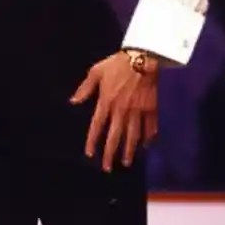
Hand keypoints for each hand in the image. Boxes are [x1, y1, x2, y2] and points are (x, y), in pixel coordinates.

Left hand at [71, 51, 159, 172]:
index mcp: (106, 101)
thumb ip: (85, 88)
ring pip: (133, 135)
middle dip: (110, 154)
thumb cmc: (117, 63)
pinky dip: (148, 137)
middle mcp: (121, 110)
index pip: (97, 126)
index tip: (90, 154)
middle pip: (114, 136)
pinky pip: (150, 126)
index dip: (92, 141)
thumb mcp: (96, 71)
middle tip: (107, 168)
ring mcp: (138, 110)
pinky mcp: (151, 107)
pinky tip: (146, 145)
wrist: (143, 56)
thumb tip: (73, 101)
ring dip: (128, 150)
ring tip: (126, 162)